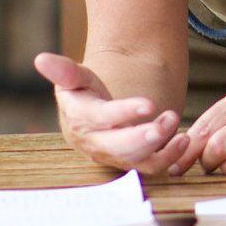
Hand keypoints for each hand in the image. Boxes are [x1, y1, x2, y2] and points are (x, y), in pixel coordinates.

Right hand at [35, 52, 186, 174]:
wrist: (92, 114)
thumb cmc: (83, 93)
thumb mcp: (73, 79)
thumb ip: (63, 71)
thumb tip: (40, 59)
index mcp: (81, 119)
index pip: (102, 119)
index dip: (125, 112)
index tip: (149, 103)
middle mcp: (96, 143)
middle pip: (120, 147)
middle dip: (145, 137)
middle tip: (169, 119)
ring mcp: (115, 156)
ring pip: (137, 160)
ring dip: (162, 146)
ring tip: (179, 123)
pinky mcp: (132, 162)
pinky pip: (151, 166)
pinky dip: (170, 157)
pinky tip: (185, 139)